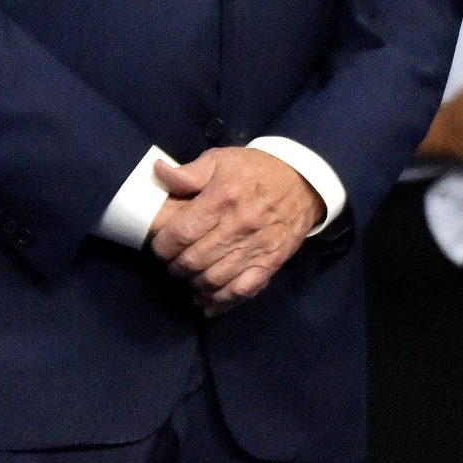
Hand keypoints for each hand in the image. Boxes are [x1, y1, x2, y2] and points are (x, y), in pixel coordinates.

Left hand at [150, 147, 322, 314]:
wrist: (304, 183)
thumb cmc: (257, 170)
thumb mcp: (222, 160)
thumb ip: (189, 172)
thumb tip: (158, 173)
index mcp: (223, 197)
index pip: (181, 233)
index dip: (163, 245)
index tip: (162, 246)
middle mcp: (238, 226)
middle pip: (193, 260)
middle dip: (176, 266)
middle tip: (175, 262)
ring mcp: (255, 248)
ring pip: (213, 279)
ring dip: (194, 283)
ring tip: (190, 276)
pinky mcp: (269, 264)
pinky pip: (241, 291)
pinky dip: (221, 302)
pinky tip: (208, 303)